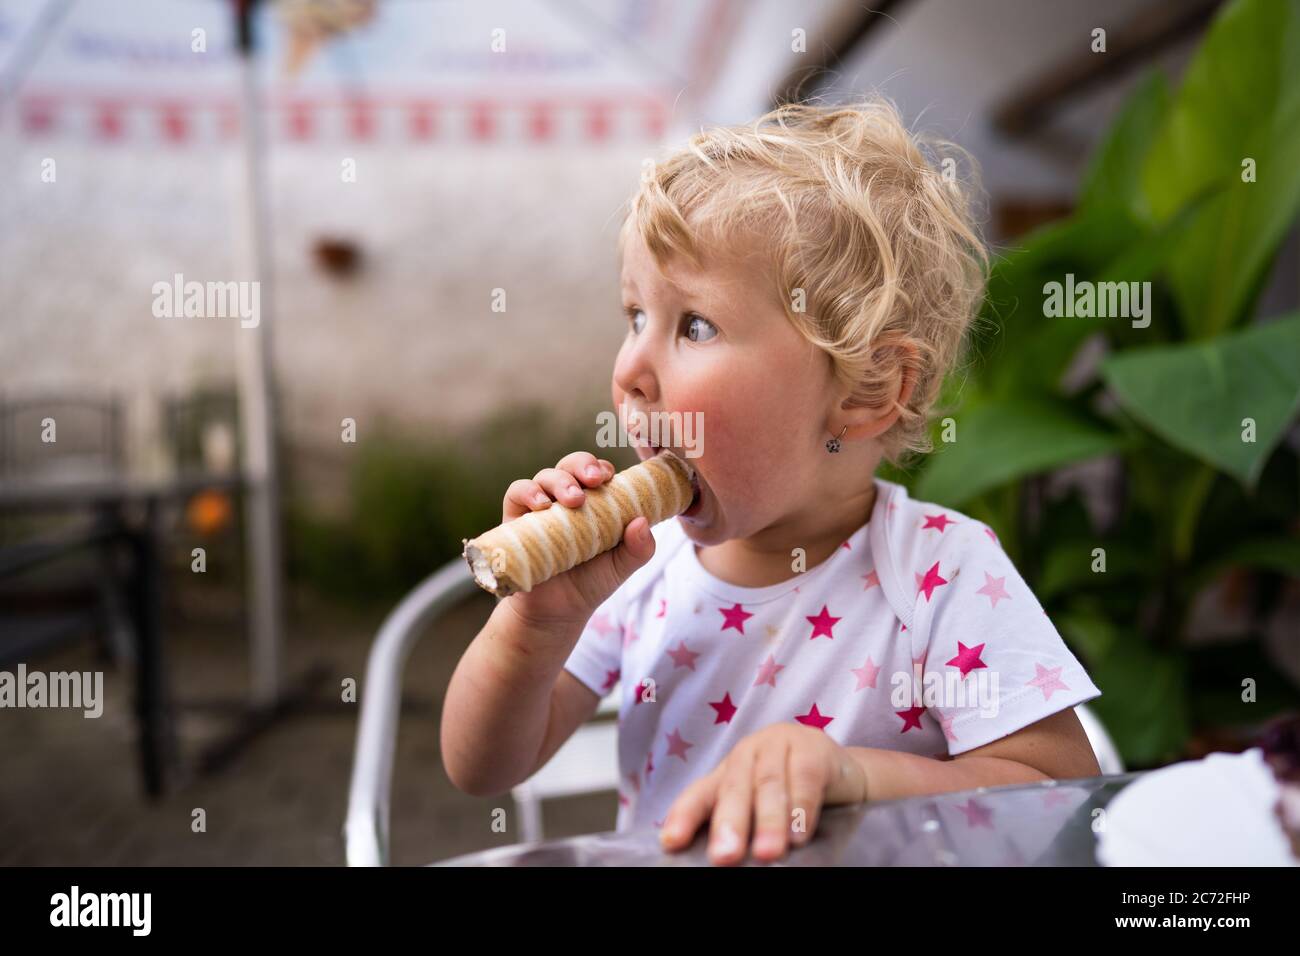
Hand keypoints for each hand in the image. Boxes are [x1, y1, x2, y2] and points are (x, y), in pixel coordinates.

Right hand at [499, 451, 655, 630]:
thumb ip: (639, 548)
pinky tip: (542, 505)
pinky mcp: (515, 519)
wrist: (556, 613)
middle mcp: (565, 499)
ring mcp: (540, 507)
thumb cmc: (591, 582)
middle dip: (583, 465)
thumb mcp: (621, 567)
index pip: (597, 472)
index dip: (603, 468)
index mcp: (593, 501)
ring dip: (560, 481)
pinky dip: (528, 492)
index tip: (610, 477)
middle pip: (571, 465)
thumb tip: (642, 522)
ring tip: (574, 500)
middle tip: (595, 481)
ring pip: (546, 476)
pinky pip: (516, 493)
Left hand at [659, 724, 867, 864]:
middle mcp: (748, 754)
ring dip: (768, 821)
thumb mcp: (761, 807)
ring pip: (769, 784)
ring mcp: (779, 745)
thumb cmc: (793, 794)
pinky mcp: (813, 748)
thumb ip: (742, 827)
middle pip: (734, 788)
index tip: (670, 843)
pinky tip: (799, 834)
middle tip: (724, 857)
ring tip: (767, 853)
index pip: (700, 793)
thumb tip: (725, 862)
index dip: (684, 816)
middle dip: (729, 823)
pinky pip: (806, 778)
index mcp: (727, 771)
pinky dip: (802, 808)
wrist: (842, 770)